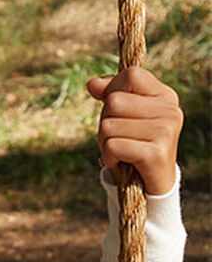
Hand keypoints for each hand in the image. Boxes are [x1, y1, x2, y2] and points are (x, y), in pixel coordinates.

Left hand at [86, 65, 181, 196]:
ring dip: (104, 143)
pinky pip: (113, 146)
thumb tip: (91, 83)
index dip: (113, 89)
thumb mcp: (124, 116)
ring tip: (121, 152)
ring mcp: (166, 131)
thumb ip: (111, 94)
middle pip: (114, 102)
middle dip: (105, 122)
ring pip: (108, 126)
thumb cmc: (135, 145)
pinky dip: (108, 157)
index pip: (131, 76)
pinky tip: (121, 162)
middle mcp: (170, 110)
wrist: (152, 185)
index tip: (114, 109)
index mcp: (165, 96)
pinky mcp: (156, 153)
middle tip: (118, 138)